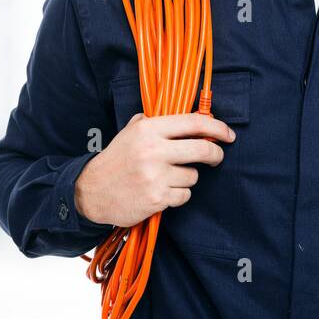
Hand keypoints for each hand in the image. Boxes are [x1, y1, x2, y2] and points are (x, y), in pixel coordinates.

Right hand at [75, 113, 234, 226]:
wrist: (90, 192)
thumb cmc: (116, 160)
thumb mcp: (130, 133)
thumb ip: (157, 123)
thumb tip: (192, 119)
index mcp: (148, 130)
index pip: (194, 123)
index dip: (218, 127)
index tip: (228, 134)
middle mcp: (153, 151)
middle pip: (203, 149)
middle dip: (216, 154)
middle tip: (216, 157)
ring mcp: (155, 176)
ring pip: (194, 176)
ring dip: (187, 178)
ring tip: (167, 178)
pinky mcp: (157, 198)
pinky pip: (184, 195)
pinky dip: (178, 195)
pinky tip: (162, 192)